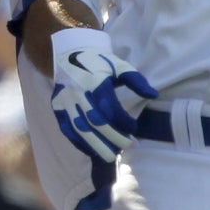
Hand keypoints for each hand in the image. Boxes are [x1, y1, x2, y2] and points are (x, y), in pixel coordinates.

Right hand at [50, 27, 155, 162]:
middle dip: (113, 138)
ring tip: (111, 155)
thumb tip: (153, 95)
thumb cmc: (99, 63)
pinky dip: (79, 143)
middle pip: (96, 122)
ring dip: (96, 145)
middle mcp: (78, 92)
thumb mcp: (119, 66)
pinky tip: (92, 150)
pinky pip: (67, 130)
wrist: (69, 53)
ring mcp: (65, 101)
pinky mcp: (57, 107)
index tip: (133, 128)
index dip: (124, 122)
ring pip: (81, 129)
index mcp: (94, 81)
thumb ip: (136, 80)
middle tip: (127, 145)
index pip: (111, 108)